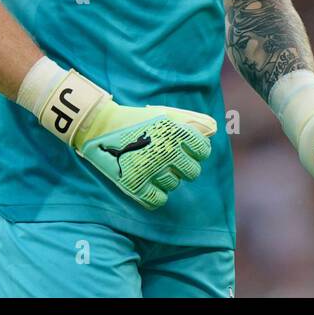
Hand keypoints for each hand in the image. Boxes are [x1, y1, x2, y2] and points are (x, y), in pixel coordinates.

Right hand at [72, 99, 217, 210]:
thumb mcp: (164, 114)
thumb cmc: (136, 120)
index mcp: (174, 132)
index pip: (203, 149)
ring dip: (168, 178)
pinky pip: (158, 200)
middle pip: (193, 171)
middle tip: (171, 160)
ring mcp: (150, 169)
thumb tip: (214, 129)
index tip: (186, 149)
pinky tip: (151, 184)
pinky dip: (157, 194)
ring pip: (175, 185)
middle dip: (185, 166)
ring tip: (154, 167)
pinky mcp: (135, 184)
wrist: (99, 127)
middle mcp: (166, 151)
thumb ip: (191, 121)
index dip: (197, 150)